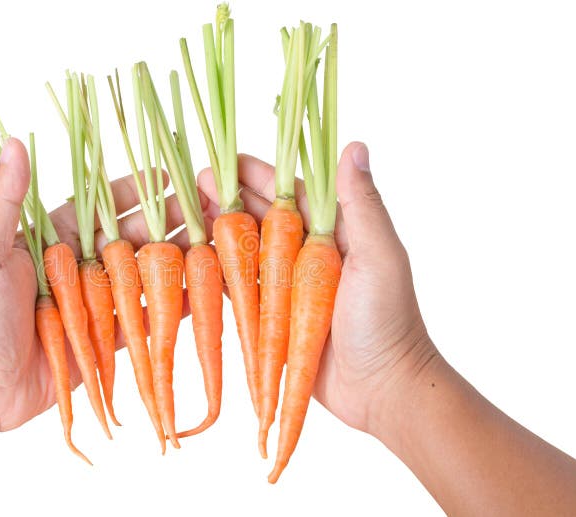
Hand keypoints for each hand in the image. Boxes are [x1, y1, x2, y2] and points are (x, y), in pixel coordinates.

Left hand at [0, 138, 193, 434]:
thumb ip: (4, 199)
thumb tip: (15, 142)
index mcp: (54, 241)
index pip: (100, 207)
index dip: (133, 192)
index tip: (166, 177)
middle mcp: (80, 267)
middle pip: (132, 238)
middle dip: (167, 222)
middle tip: (207, 209)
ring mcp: (97, 303)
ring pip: (145, 274)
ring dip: (178, 258)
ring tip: (215, 242)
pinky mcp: (108, 338)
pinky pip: (147, 316)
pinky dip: (176, 304)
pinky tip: (205, 288)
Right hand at [196, 142, 436, 433]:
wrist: (382, 389)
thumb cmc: (388, 320)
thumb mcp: (379, 256)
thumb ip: (362, 204)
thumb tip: (355, 146)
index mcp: (337, 231)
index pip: (292, 192)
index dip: (259, 176)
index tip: (226, 163)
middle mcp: (310, 251)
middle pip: (264, 216)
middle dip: (231, 199)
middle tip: (194, 186)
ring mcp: (291, 283)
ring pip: (249, 249)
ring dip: (220, 233)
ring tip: (188, 218)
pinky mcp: (275, 314)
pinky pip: (243, 287)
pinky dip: (221, 273)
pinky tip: (194, 260)